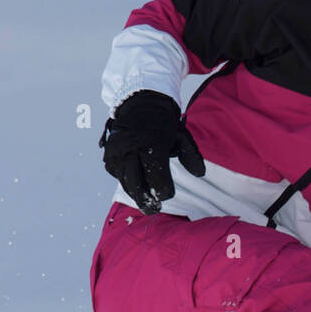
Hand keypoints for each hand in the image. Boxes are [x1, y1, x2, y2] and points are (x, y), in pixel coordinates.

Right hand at [99, 90, 204, 214]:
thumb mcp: (182, 136)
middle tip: (153, 210)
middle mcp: (132, 151)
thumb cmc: (163, 122)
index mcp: (152, 147)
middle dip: (146, 201)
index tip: (167, 194)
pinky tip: (134, 183)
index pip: (157, 181)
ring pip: (125, 182)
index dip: (164, 191)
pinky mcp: (110, 153)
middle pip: (137, 186)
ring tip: (144, 202)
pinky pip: (116, 173)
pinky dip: (124, 180)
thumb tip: (200, 174)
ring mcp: (118, 152)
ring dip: (135, 194)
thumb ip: (191, 156)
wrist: (141, 101)